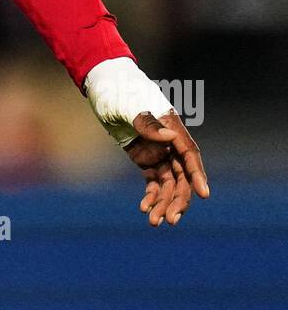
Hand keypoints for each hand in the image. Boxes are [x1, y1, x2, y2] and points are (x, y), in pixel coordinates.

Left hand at [84, 57, 210, 226]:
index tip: (204, 195)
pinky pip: (153, 181)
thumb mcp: (130, 105)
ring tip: (154, 222)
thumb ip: (148, 121)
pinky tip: (144, 209)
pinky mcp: (145, 158)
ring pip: (168, 183)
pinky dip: (151, 196)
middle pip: (181, 175)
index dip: (198, 175)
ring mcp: (158, 151)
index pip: (189, 154)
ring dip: (164, 203)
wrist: (104, 87)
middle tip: (171, 220)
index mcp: (172, 126)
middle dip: (178, 198)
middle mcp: (170, 142)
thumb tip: (170, 137)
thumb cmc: (120, 92)